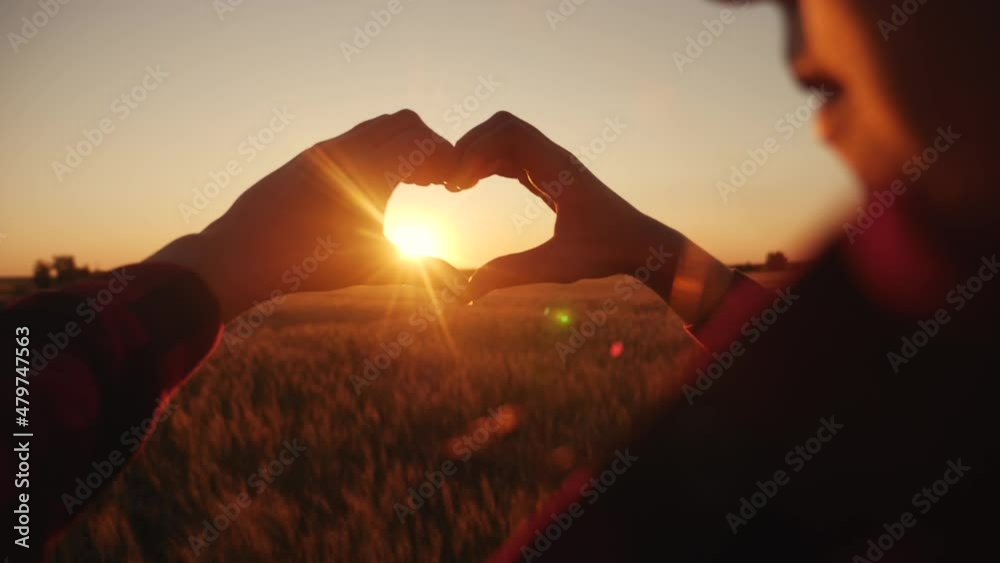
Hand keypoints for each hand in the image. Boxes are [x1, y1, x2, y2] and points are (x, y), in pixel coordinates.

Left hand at [150, 110, 462, 319]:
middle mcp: (349, 149)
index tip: (457, 187)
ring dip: (400, 145)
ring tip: (411, 183)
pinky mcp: (307, 159)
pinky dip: (374, 151)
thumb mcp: (371, 268)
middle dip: (428, 146)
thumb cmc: (308, 263)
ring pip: (376, 127)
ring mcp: (325, 150)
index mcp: (372, 168)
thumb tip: (463, 289)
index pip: (426, 143)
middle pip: (406, 123)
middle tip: (438, 181)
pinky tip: (370, 188)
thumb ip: (422, 273)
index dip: (449, 161)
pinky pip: (352, 139)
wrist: (241, 253)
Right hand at [450, 111, 682, 302]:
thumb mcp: (556, 266)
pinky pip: (512, 156)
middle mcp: (555, 158)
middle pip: (502, 126)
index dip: (475, 150)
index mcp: (558, 168)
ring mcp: (553, 165)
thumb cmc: (605, 252)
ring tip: (454, 187)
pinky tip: (470, 186)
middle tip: (449, 183)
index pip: (509, 132)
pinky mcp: (551, 177)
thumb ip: (511, 274)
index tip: (458, 185)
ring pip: (505, 139)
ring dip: (476, 154)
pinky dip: (487, 164)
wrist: (641, 245)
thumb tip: (466, 292)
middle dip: (470, 146)